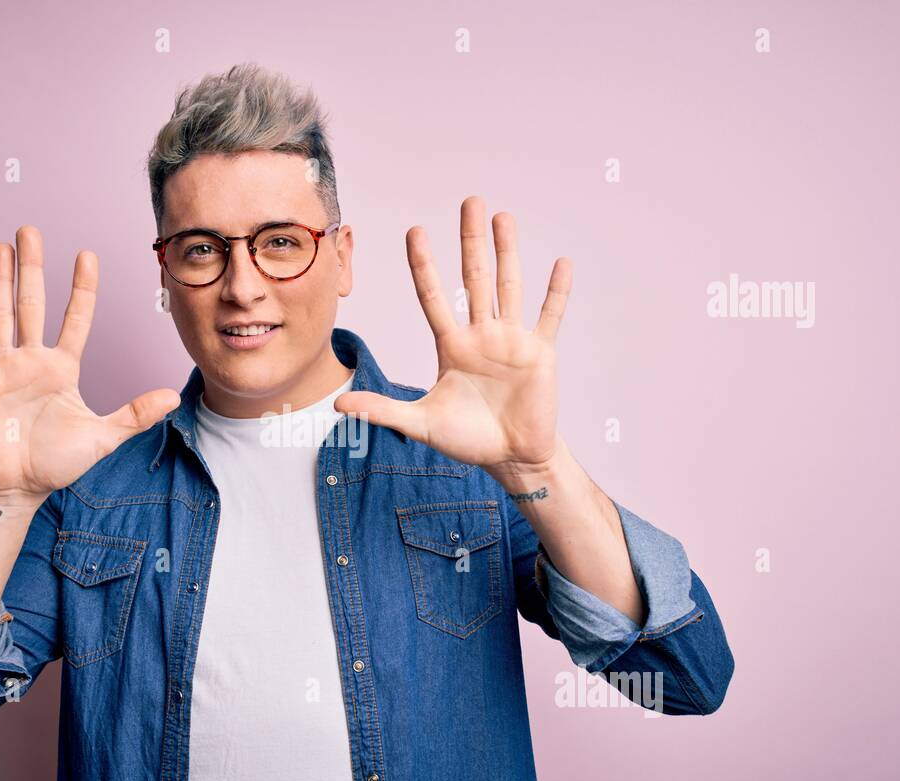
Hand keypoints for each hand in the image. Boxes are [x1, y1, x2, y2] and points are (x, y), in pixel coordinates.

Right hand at [0, 226, 180, 503]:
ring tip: (0, 247)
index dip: (81, 288)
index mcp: (62, 368)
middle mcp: (31, 360)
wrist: (18, 486)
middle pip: (32, 304)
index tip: (86, 255)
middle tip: (30, 230)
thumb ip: (135, 415)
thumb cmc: (58, 463)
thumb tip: (173, 397)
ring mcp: (0, 368)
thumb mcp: (102, 437)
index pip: (75, 319)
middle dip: (32, 268)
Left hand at [334, 196, 569, 483]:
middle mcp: (481, 335)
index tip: (415, 230)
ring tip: (504, 217)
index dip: (424, 264)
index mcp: (451, 346)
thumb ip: (382, 411)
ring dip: (508, 251)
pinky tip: (561, 263)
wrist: (511, 458)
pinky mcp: (540, 354)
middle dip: (471, 241)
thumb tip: (338, 406)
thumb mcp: (420, 423)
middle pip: (475, 278)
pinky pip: (549, 317)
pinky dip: (556, 292)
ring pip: (509, 286)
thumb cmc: (467, 441)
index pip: (433, 296)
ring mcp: (511, 341)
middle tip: (470, 201)